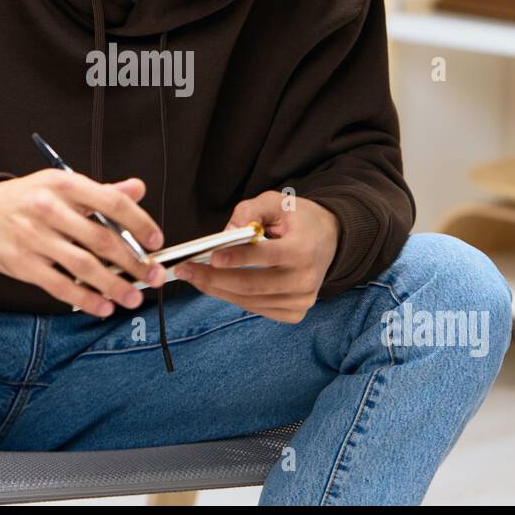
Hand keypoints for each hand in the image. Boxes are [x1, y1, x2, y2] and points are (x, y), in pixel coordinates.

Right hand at [0, 170, 166, 317]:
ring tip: (133, 297)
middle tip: (153, 275)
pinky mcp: (23, 264)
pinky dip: (85, 299)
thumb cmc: (27, 198)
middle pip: (102, 239)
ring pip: (84, 266)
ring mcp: (35, 238)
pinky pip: (61, 286)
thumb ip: (101, 191)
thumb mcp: (61, 184)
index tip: (155, 241)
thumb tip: (137, 189)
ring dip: (114, 285)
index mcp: (65, 185)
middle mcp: (50, 209)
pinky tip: (102, 306)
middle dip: (134, 261)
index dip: (140, 223)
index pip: (112, 203)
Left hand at [174, 191, 338, 322]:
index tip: (210, 256)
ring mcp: (301, 300)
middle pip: (252, 285)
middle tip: (185, 270)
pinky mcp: (294, 313)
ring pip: (249, 300)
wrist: (329, 240)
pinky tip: (215, 285)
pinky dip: (232, 297)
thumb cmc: (298, 219)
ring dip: (217, 290)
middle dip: (213, 278)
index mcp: (304, 249)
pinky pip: (256, 309)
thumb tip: (226, 233)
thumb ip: (250, 211)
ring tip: (192, 277)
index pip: (266, 257)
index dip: (237, 257)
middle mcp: (305, 279)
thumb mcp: (276, 202)